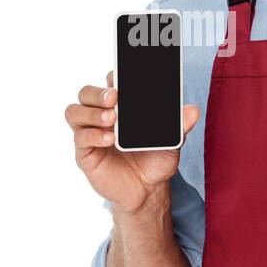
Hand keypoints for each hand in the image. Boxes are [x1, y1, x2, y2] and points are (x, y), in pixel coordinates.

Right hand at [66, 70, 200, 213]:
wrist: (147, 190)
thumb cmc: (155, 159)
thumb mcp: (171, 142)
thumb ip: (179, 126)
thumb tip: (192, 110)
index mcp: (120, 106)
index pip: (110, 82)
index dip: (113, 76)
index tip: (121, 76)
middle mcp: (100, 115)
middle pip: (86, 93)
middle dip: (98, 92)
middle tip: (114, 97)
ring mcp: (90, 133)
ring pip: (74, 112)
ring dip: (91, 112)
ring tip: (111, 118)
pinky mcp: (85, 153)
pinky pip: (81, 138)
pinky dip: (94, 135)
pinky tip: (110, 138)